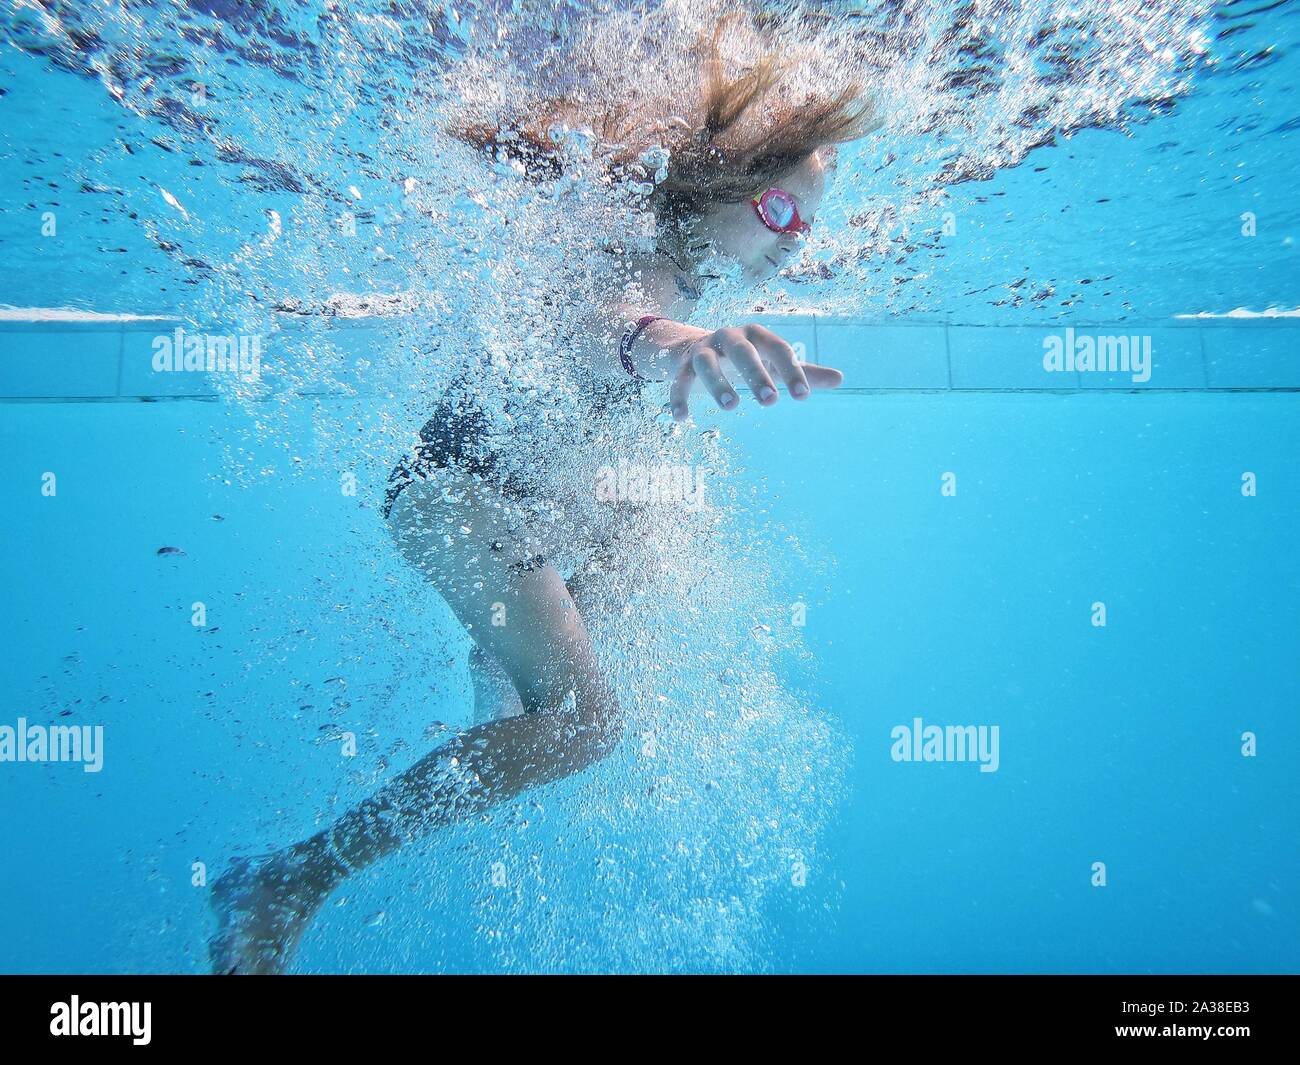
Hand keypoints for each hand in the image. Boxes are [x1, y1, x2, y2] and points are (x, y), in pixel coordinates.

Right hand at [667, 322, 842, 421]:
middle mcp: (729, 338)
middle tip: (770, 402)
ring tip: (731, 407)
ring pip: (708, 365)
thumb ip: (802, 371)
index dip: (791, 371)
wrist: (695, 345)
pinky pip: (679, 380)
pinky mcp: (682, 365)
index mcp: (757, 335)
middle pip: (743, 353)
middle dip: (756, 375)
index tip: (802, 397)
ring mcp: (704, 351)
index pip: (778, 349)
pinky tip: (682, 419)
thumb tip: (841, 379)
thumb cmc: (745, 358)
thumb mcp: (772, 361)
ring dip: (718, 384)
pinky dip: (678, 398)